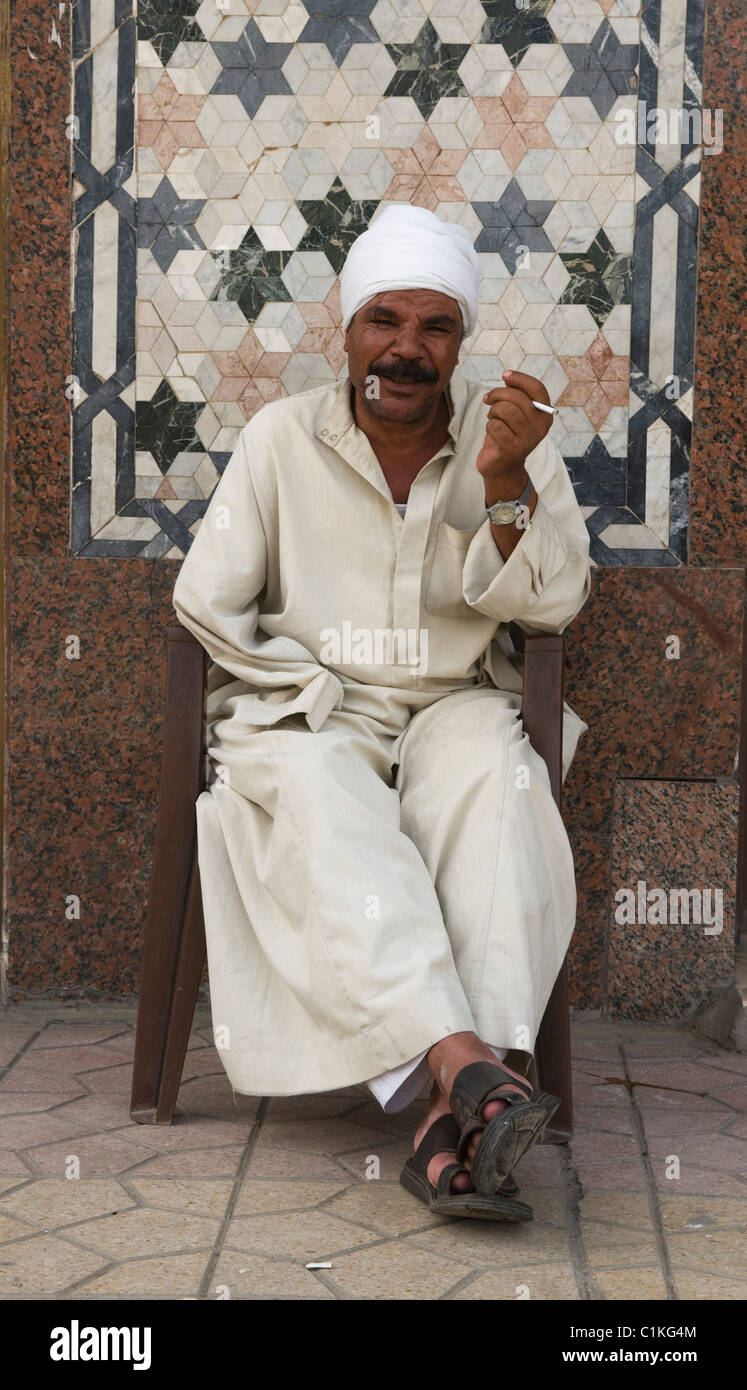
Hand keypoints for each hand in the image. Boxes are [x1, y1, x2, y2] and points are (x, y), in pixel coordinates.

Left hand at [475, 369, 553, 496]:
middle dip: (497, 394)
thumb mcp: (516, 413)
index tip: (504, 374)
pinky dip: (489, 425)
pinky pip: (495, 426)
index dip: (520, 378)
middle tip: (488, 399)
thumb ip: (516, 395)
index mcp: (545, 415)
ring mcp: (528, 439)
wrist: (503, 468)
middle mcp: (540, 427)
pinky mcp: (512, 449)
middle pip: (516, 397)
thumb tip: (508, 376)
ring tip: (492, 417)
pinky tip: (492, 431)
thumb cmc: (508, 435)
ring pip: (504, 410)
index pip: (537, 388)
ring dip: (492, 411)